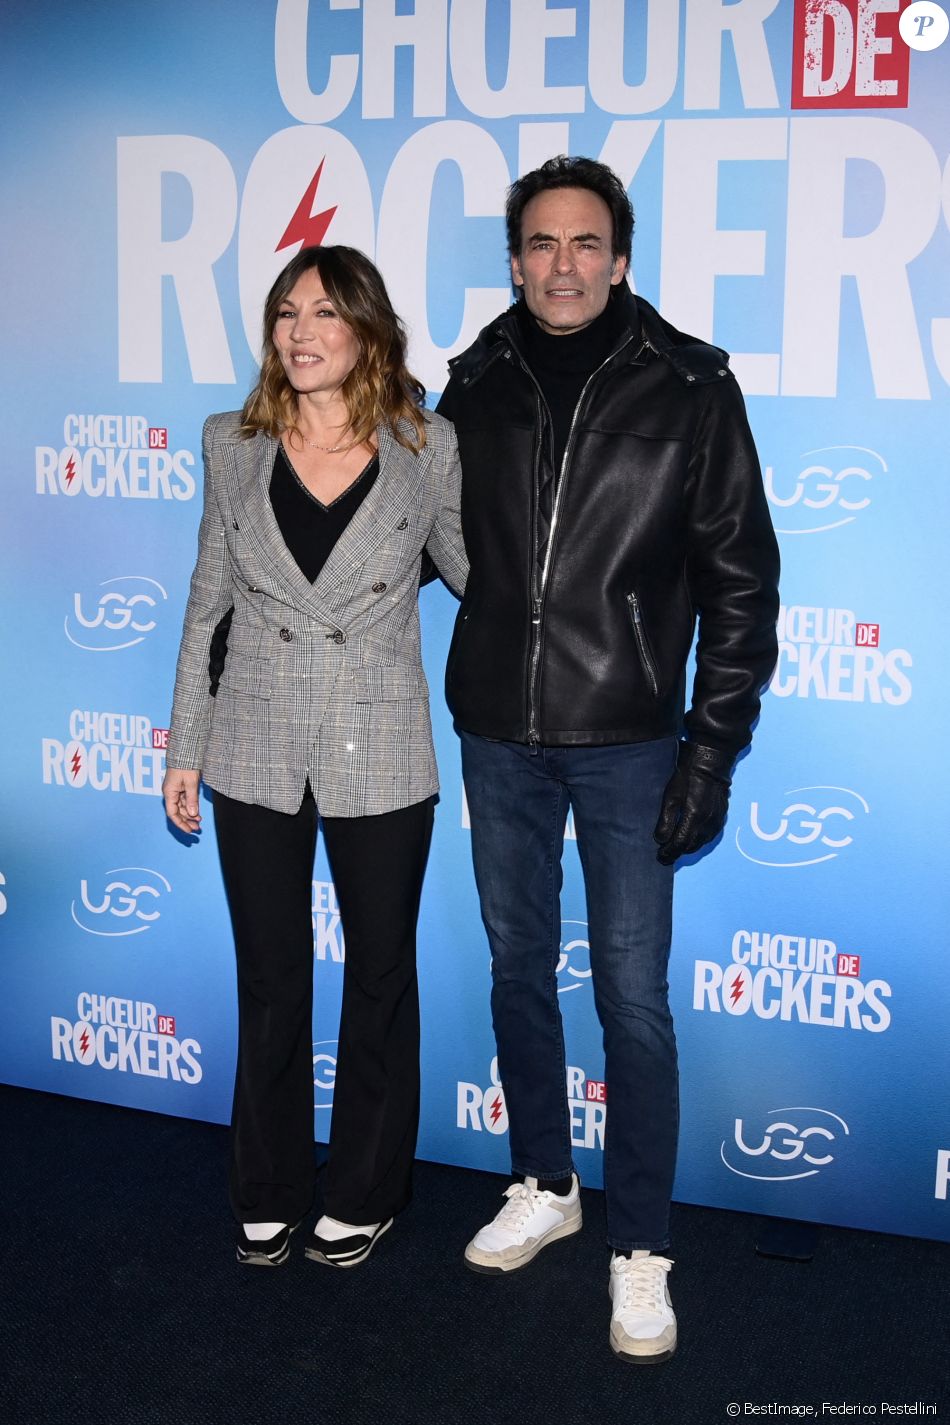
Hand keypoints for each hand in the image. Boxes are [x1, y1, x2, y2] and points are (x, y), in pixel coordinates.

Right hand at [162, 768, 201, 833]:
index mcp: (169, 793)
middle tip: (197, 829)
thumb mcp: (191, 783)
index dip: (180, 824)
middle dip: (186, 821)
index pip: (172, 814)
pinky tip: (197, 813)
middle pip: (177, 812)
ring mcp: (175, 790)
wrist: (186, 752)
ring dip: (189, 815)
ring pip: (181, 807)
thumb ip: (192, 799)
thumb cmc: (186, 765)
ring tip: (199, 822)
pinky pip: (184, 801)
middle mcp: (170, 793)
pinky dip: (191, 808)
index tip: (189, 831)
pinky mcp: (181, 788)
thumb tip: (193, 814)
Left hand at [654, 743, 732, 864]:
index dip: (669, 853)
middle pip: (692, 846)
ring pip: (703, 842)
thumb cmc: (687, 776)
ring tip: (677, 848)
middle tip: (665, 855)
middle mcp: (708, 822)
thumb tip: (660, 840)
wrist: (710, 763)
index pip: (680, 844)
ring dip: (689, 848)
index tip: (660, 857)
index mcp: (694, 817)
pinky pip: (711, 835)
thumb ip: (666, 820)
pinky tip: (694, 838)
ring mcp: (717, 820)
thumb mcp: (671, 795)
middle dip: (678, 853)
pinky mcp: (722, 815)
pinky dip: (700, 841)